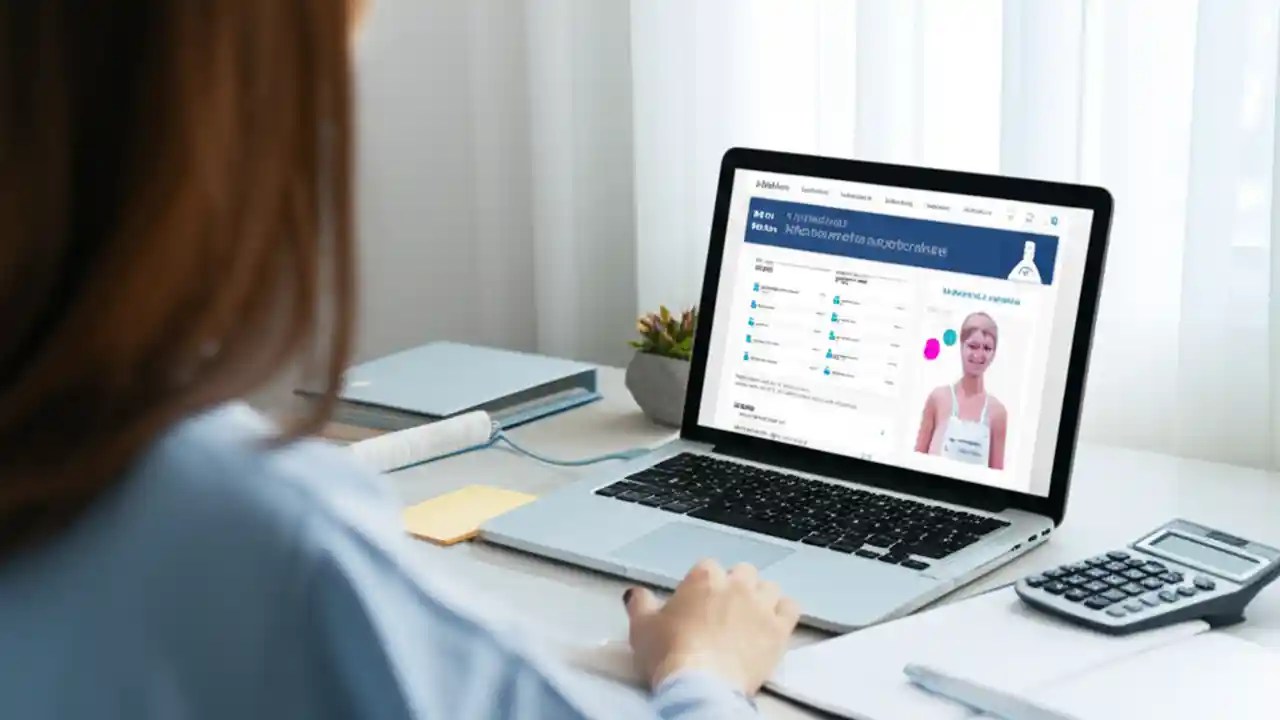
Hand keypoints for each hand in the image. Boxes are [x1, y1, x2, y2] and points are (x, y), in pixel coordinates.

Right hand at [624, 559, 800, 695]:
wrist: (700, 683)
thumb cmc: (670, 653)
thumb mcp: (642, 628)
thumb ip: (640, 604)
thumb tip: (635, 594)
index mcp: (703, 577)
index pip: (707, 567)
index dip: (702, 584)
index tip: (697, 602)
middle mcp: (736, 585)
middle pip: (742, 572)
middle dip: (735, 586)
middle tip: (724, 610)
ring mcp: (760, 606)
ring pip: (769, 587)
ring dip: (761, 597)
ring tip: (751, 617)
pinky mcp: (779, 629)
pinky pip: (791, 608)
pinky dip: (784, 612)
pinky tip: (774, 623)